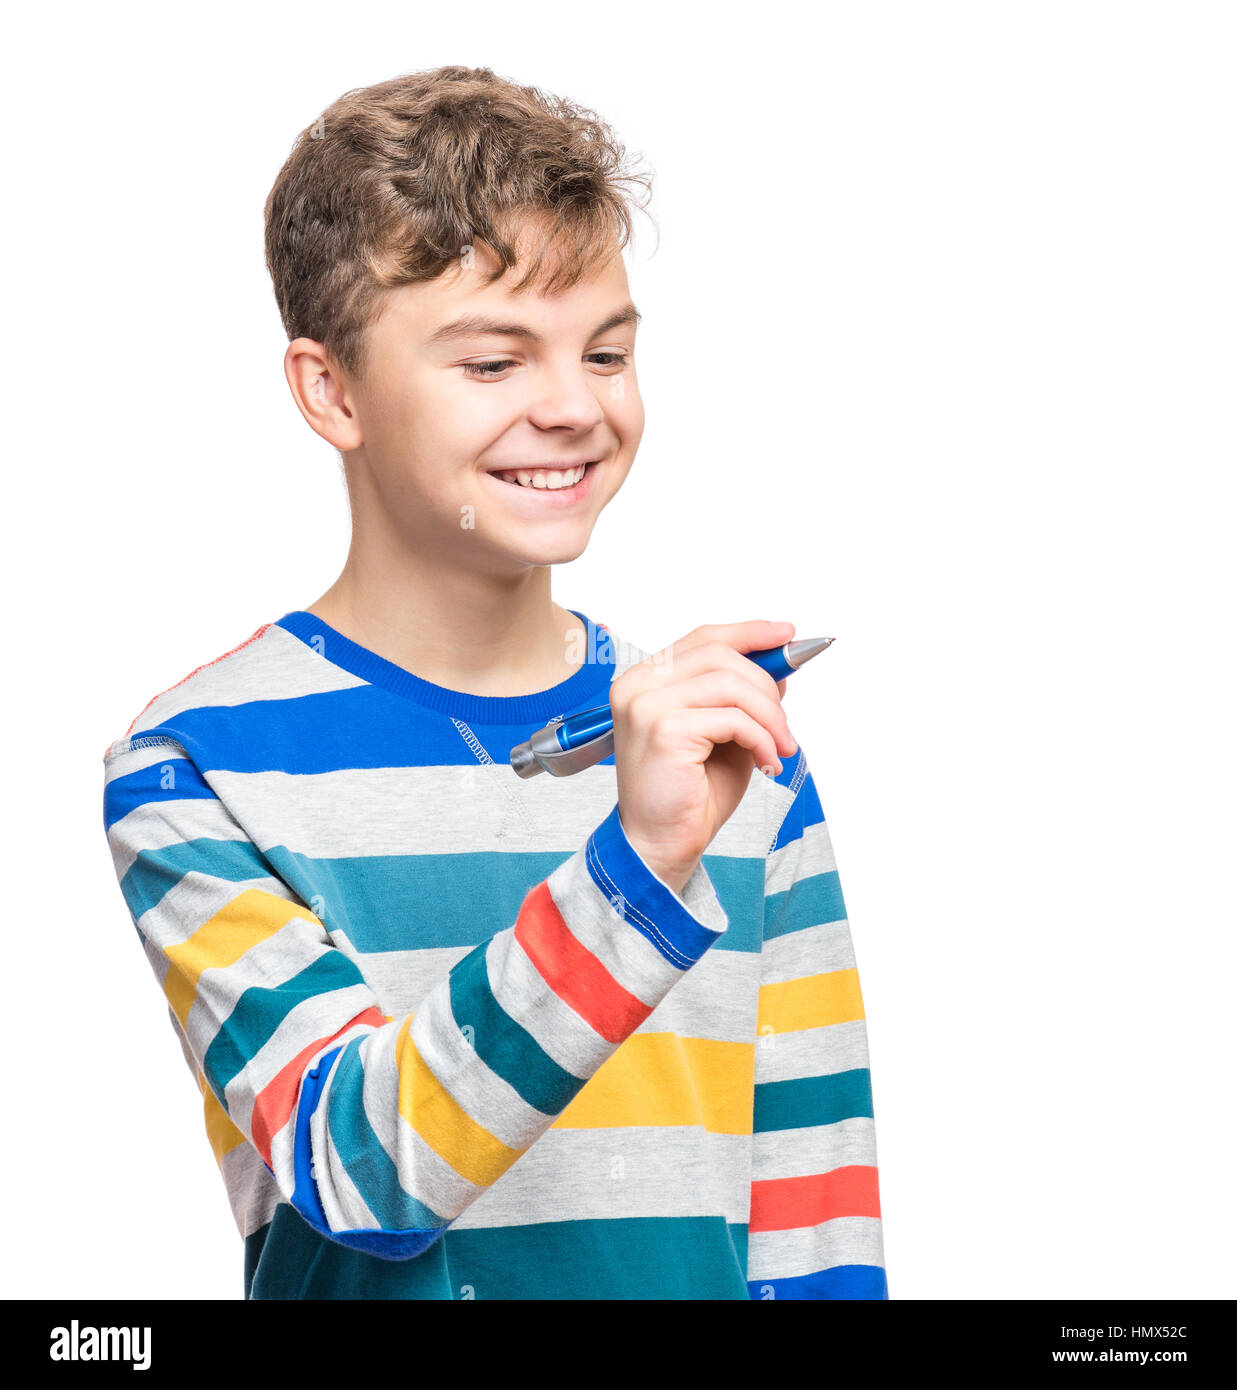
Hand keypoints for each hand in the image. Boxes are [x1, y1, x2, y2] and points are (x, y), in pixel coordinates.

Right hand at [610, 620, 798, 893]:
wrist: (660, 844)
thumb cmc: (688, 794)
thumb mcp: (726, 734)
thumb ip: (743, 698)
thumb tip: (777, 669)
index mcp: (646, 680)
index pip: (702, 638)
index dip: (749, 633)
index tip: (786, 635)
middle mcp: (638, 686)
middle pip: (720, 654)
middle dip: (766, 684)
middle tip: (785, 724)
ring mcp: (646, 705)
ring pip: (731, 684)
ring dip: (769, 716)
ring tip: (779, 747)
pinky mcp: (663, 730)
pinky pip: (732, 718)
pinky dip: (760, 738)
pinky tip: (765, 761)